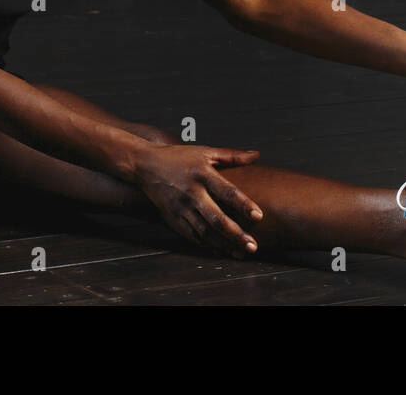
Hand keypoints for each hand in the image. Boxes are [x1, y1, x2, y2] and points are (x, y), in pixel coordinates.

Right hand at [133, 143, 263, 258]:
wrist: (146, 165)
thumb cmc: (179, 157)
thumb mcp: (205, 152)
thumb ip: (231, 156)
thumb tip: (256, 155)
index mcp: (203, 174)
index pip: (227, 191)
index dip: (243, 204)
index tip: (259, 216)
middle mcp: (193, 193)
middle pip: (216, 218)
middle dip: (235, 234)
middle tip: (253, 246)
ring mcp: (182, 208)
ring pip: (204, 231)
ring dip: (223, 244)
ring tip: (240, 253)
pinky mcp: (173, 218)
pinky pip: (192, 235)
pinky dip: (207, 245)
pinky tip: (221, 251)